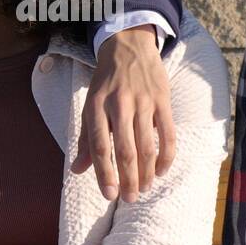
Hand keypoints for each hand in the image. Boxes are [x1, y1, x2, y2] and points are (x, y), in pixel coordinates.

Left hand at [71, 25, 175, 202]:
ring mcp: (144, 101)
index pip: (101, 146)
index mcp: (97, 107)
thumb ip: (86, 140)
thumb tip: (77, 171)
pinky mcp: (163, 100)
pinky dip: (166, 156)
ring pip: (148, 145)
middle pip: (126, 150)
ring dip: (147, 172)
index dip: (104, 173)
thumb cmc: (106, 82)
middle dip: (128, 179)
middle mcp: (120, 104)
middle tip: (129, 199)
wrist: (128, 46)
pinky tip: (161, 170)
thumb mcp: (90, 106)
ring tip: (143, 188)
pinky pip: (168, 133)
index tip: (109, 195)